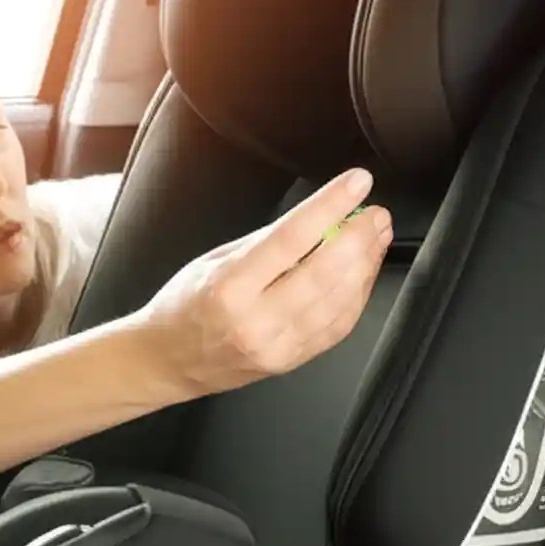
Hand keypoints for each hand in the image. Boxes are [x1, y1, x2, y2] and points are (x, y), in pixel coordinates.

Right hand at [135, 167, 391, 398]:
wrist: (168, 361)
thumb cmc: (185, 305)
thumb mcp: (214, 259)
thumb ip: (267, 241)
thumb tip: (319, 217)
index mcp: (229, 287)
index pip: (290, 239)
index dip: (329, 207)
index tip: (356, 183)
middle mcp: (256, 321)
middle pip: (324, 274)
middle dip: (359, 238)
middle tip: (376, 213)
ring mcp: (277, 347)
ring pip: (339, 302)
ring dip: (366, 265)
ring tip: (376, 237)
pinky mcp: (292, 362)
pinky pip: (337, 326)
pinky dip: (357, 295)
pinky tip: (363, 272)